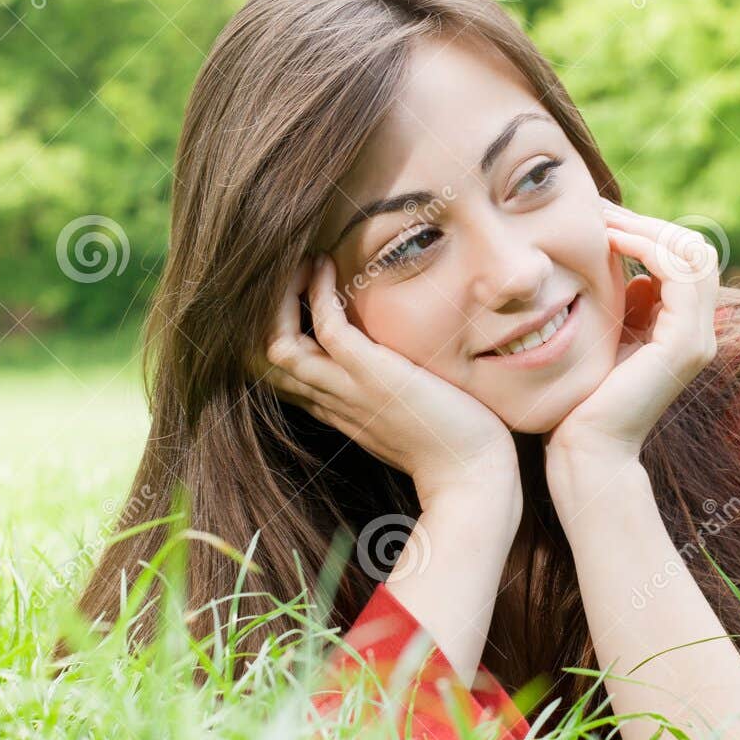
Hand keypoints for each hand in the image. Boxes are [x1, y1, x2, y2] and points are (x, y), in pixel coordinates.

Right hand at [261, 254, 518, 507]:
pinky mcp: (371, 376)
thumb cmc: (452, 443)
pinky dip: (318, 292)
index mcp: (339, 409)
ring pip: (278, 344)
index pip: (285, 373)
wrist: (472, 475)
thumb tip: (399, 361)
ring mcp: (349, 388)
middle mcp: (334, 399)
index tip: (297, 299)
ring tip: (304, 264)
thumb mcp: (408, 412)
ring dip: (283, 298)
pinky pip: (326, 327)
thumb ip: (388, 388)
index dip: (279, 332)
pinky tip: (326, 267)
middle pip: (267, 360)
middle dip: (269, 312)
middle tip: (293, 274)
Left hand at [544, 201, 719, 474]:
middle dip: (649, 224)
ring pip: (694, 255)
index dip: (648, 232)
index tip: (602, 221)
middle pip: (696, 250)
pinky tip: (611, 243)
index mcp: (682, 331)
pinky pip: (680, 273)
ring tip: (604, 223)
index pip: (684, 259)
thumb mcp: (607, 340)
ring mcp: (696, 340)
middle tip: (602, 212)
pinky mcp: (684, 345)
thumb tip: (634, 273)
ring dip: (648, 230)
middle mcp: (698, 334)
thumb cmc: (582, 401)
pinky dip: (648, 248)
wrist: (585, 450)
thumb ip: (627, 307)